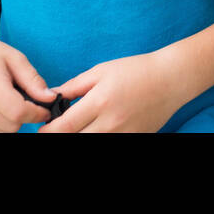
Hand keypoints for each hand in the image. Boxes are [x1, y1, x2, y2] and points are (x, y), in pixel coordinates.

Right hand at [0, 28, 54, 132]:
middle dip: (24, 116)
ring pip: (1, 133)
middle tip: (23, 100)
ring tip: (6, 101)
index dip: (37, 113)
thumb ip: (34, 81)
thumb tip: (50, 99)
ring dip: (10, 122)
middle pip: (13, 127)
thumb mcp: (16, 59)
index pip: (19, 113)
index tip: (45, 109)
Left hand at [39, 52, 180, 132]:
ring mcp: (124, 134)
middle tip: (58, 129)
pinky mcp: (134, 139)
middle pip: (74, 140)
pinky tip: (98, 128)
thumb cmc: (137, 70)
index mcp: (99, 102)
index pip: (63, 127)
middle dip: (61, 136)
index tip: (42, 128)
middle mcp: (110, 123)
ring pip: (91, 144)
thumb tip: (52, 97)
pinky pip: (110, 143)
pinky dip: (100, 137)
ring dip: (81, 137)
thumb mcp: (102, 70)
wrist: (171, 79)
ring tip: (78, 127)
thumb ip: (75, 85)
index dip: (47, 130)